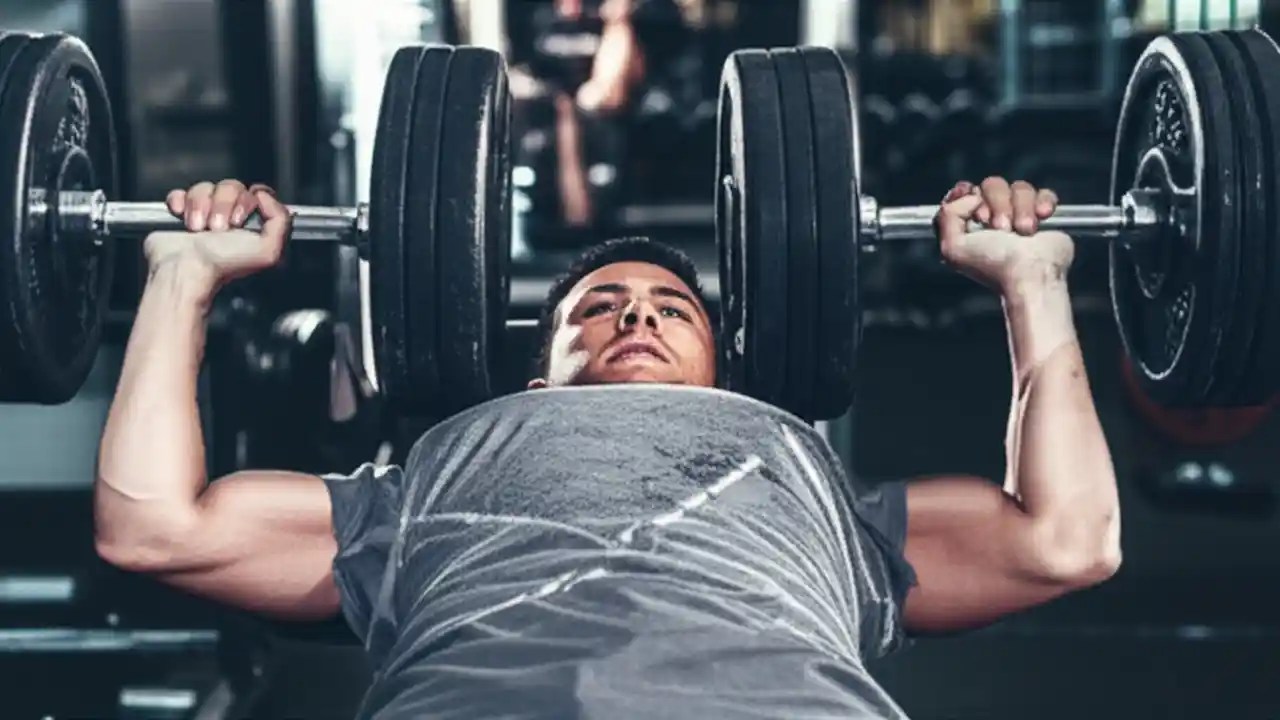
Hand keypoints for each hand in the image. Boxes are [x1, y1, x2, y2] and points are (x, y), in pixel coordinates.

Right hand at [144, 179, 292, 294]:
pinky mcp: (181, 211)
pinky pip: (181, 192)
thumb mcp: (269, 251)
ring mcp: (204, 212)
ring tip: (199, 229)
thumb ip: (280, 220)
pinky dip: (180, 204)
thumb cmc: (225, 265)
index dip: (247, 200)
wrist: (187, 271)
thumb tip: (264, 196)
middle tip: (217, 229)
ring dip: (200, 208)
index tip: (239, 219)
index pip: (257, 193)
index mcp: (252, 222)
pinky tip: (184, 220)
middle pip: (230, 186)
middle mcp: (230, 215)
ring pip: (205, 187)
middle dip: (222, 206)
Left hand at [935, 177, 1072, 293]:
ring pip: (1018, 188)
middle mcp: (991, 219)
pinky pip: (1043, 192)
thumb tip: (971, 196)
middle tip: (1001, 229)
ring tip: (1024, 231)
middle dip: (998, 204)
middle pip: (992, 185)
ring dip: (1021, 208)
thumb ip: (946, 215)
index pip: (964, 192)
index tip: (976, 206)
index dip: (968, 194)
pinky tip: (1043, 217)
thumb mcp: (952, 247)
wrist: (1032, 274)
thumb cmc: (993, 264)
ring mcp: (1018, 216)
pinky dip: (1043, 202)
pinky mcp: (1041, 216)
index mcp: (968, 226)